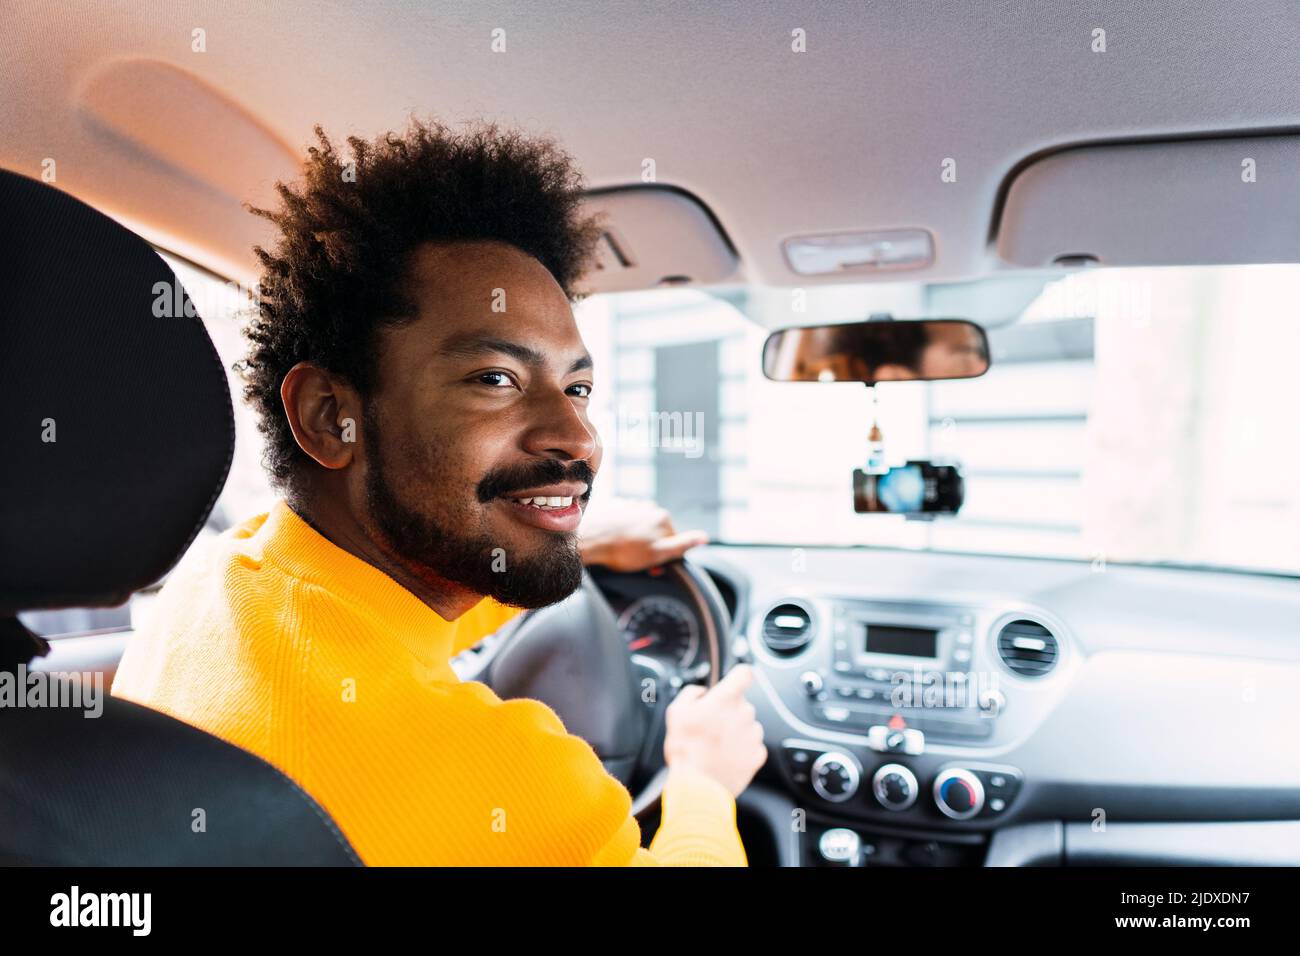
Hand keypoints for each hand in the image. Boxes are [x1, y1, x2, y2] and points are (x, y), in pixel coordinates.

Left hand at [578, 498, 708, 571]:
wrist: (589, 540)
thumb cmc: (622, 551)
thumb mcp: (658, 553)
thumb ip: (682, 544)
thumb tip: (704, 537)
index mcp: (663, 517)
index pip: (672, 540)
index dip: (663, 557)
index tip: (652, 567)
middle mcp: (648, 506)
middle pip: (655, 532)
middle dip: (649, 547)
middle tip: (636, 561)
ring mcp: (631, 504)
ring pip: (640, 526)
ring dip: (635, 538)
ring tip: (622, 551)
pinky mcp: (614, 505)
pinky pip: (624, 520)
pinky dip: (621, 530)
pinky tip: (613, 540)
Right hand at [662, 664, 766, 796]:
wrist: (698, 786)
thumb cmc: (686, 750)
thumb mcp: (676, 712)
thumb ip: (692, 693)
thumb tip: (702, 692)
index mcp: (726, 699)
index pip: (744, 674)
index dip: (739, 676)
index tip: (736, 681)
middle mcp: (744, 713)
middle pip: (742, 703)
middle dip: (729, 711)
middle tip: (712, 726)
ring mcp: (753, 734)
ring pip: (748, 724)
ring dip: (736, 730)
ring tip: (717, 745)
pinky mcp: (758, 754)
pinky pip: (752, 745)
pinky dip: (742, 749)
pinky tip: (726, 756)